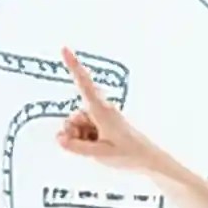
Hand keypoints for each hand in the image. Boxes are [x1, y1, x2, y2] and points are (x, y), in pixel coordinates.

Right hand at [57, 47, 160, 172]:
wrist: (147, 159)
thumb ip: (76, 146)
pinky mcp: (104, 123)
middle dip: (73, 129)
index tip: (65, 48)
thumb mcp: (99, 153)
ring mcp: (102, 116)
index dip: (74, 66)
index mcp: (101, 110)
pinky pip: (85, 128)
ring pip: (79, 123)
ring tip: (97, 147)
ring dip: (80, 136)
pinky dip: (86, 137)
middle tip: (86, 144)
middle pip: (75, 114)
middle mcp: (101, 109)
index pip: (84, 84)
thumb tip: (59, 138)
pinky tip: (98, 146)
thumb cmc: (127, 153)